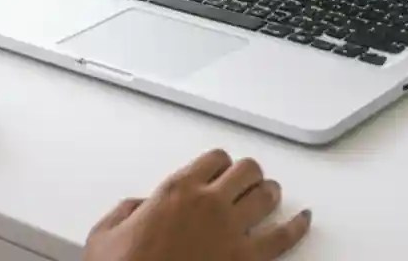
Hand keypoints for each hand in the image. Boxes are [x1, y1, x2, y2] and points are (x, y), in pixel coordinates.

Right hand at [84, 149, 310, 260]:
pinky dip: (297, 226)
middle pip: (247, 170)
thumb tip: (138, 207)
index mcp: (177, 190)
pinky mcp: (247, 260)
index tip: (221, 169)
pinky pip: (284, 237)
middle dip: (248, 174)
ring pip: (268, 194)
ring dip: (270, 192)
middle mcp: (210, 202)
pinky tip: (303, 219)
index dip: (220, 164)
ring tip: (270, 194)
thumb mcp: (104, 235)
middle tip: (247, 180)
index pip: (215, 158)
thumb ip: (126, 212)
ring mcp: (232, 231)